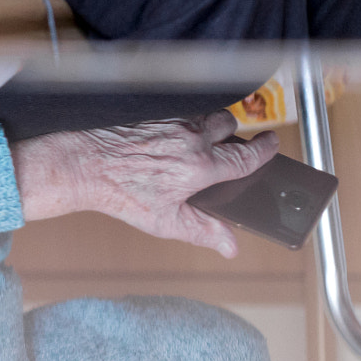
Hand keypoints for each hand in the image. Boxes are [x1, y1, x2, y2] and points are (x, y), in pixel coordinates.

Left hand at [11, 111, 279, 257]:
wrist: (87, 164)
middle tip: (229, 150)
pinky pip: (183, 114)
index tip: (272, 144)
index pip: (244, 156)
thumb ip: (204, 232)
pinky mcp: (156, 114)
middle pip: (229, 125)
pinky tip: (174, 141)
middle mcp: (192, 138)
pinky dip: (187, 123)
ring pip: (206, 116)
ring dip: (211, 127)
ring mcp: (173, 122)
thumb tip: (231, 247)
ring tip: (202, 146)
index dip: (264, 150)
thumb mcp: (168, 222)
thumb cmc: (124, 195)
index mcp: (201, 166)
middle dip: (234, 135)